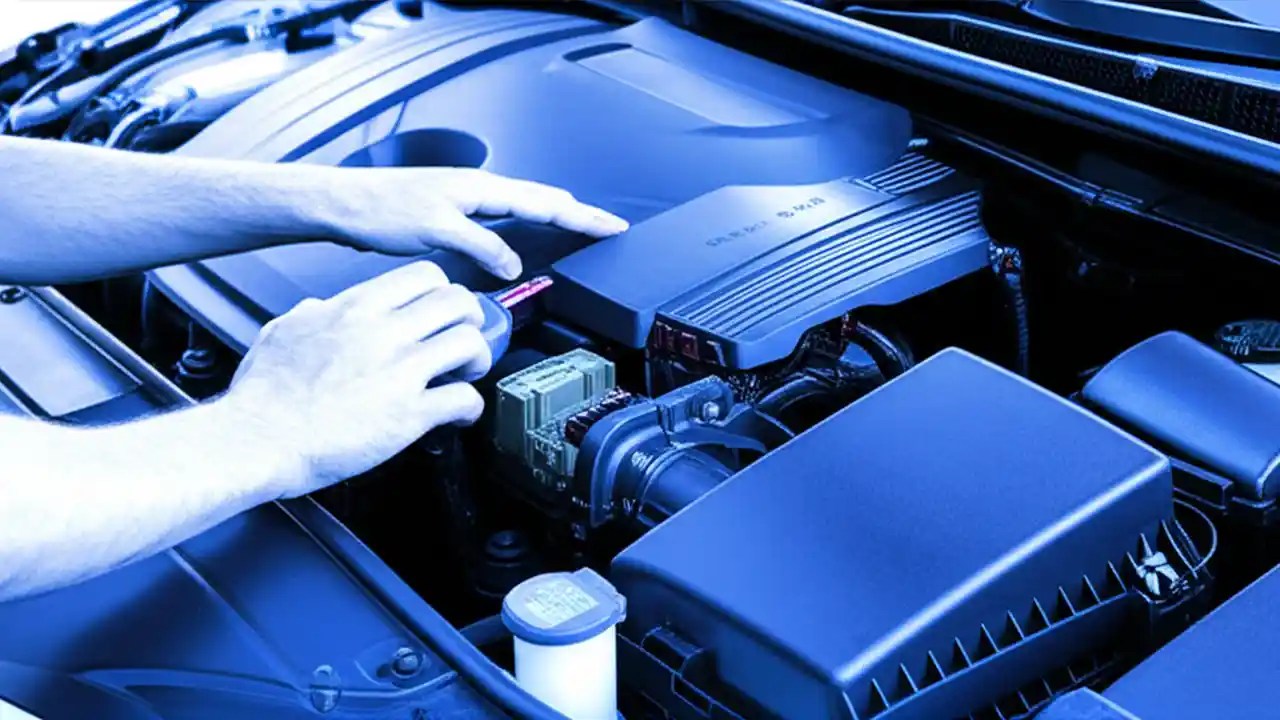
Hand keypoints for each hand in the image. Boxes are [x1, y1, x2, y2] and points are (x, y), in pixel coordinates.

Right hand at [223, 261, 489, 496]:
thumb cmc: (263, 395)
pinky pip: (465, 399)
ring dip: (477, 360)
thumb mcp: (282, 331)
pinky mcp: (409, 414)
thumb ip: (313, 314)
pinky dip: (470, 408)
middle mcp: (382, 332)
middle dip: (469, 320)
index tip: (443, 311)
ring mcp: (399, 371)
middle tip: (462, 339)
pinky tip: (457, 414)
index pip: (424, 276)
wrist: (256, 439)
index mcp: (354, 308)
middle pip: (458, 301)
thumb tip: (323, 308)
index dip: (443, 293)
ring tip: (465, 374)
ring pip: (471, 342)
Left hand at [315, 167, 628, 279]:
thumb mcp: (436, 231)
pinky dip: (527, 223)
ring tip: (580, 226)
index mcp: (481, 188)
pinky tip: (525, 234)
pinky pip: (505, 216)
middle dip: (578, 213)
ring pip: (524, 206)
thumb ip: (480, 246)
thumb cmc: (381, 211)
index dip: (582, 217)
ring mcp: (467, 197)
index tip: (611, 226)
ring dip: (555, 215)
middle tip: (607, 227)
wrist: (344, 203)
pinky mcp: (454, 210)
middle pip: (542, 200)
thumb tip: (513, 265)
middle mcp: (478, 188)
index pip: (545, 203)